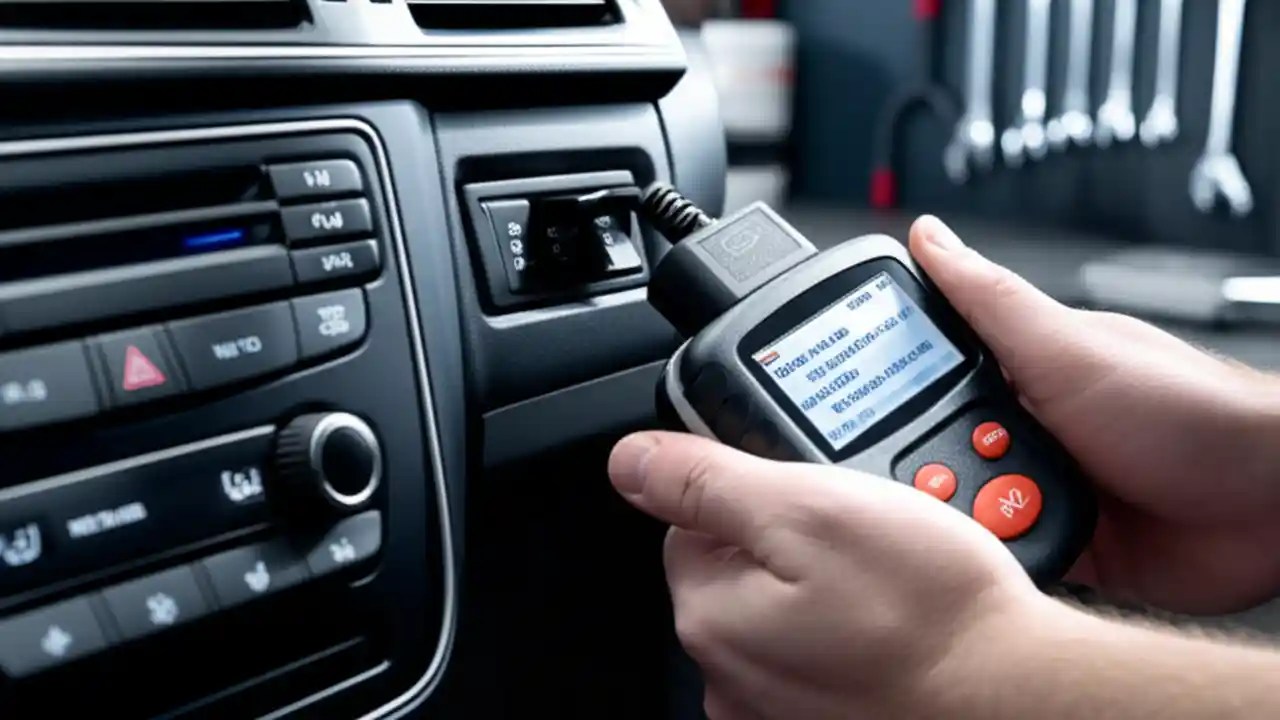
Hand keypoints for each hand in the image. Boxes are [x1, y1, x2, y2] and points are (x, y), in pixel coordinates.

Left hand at [608, 431, 1054, 719]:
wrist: (1015, 696)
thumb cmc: (926, 611)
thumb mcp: (807, 507)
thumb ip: (706, 482)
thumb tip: (632, 461)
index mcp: (709, 615)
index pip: (693, 521)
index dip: (757, 492)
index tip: (814, 493)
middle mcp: (730, 674)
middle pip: (739, 567)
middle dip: (794, 539)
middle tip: (866, 535)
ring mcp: (778, 707)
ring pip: (787, 607)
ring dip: (829, 584)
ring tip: (890, 580)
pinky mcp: (827, 716)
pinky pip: (824, 648)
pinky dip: (854, 629)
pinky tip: (897, 621)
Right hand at [909, 216, 1279, 612]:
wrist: (1273, 502)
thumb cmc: (1189, 409)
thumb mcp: (1067, 348)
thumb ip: (988, 300)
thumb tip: (929, 237)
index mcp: (1024, 369)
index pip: (932, 372)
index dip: (894, 390)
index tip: (866, 406)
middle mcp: (1033, 423)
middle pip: (941, 446)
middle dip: (942, 464)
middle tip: (968, 465)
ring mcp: (1050, 481)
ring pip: (968, 504)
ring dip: (977, 513)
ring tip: (1005, 509)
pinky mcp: (1069, 537)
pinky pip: (1009, 551)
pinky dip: (1006, 554)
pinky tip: (1015, 547)